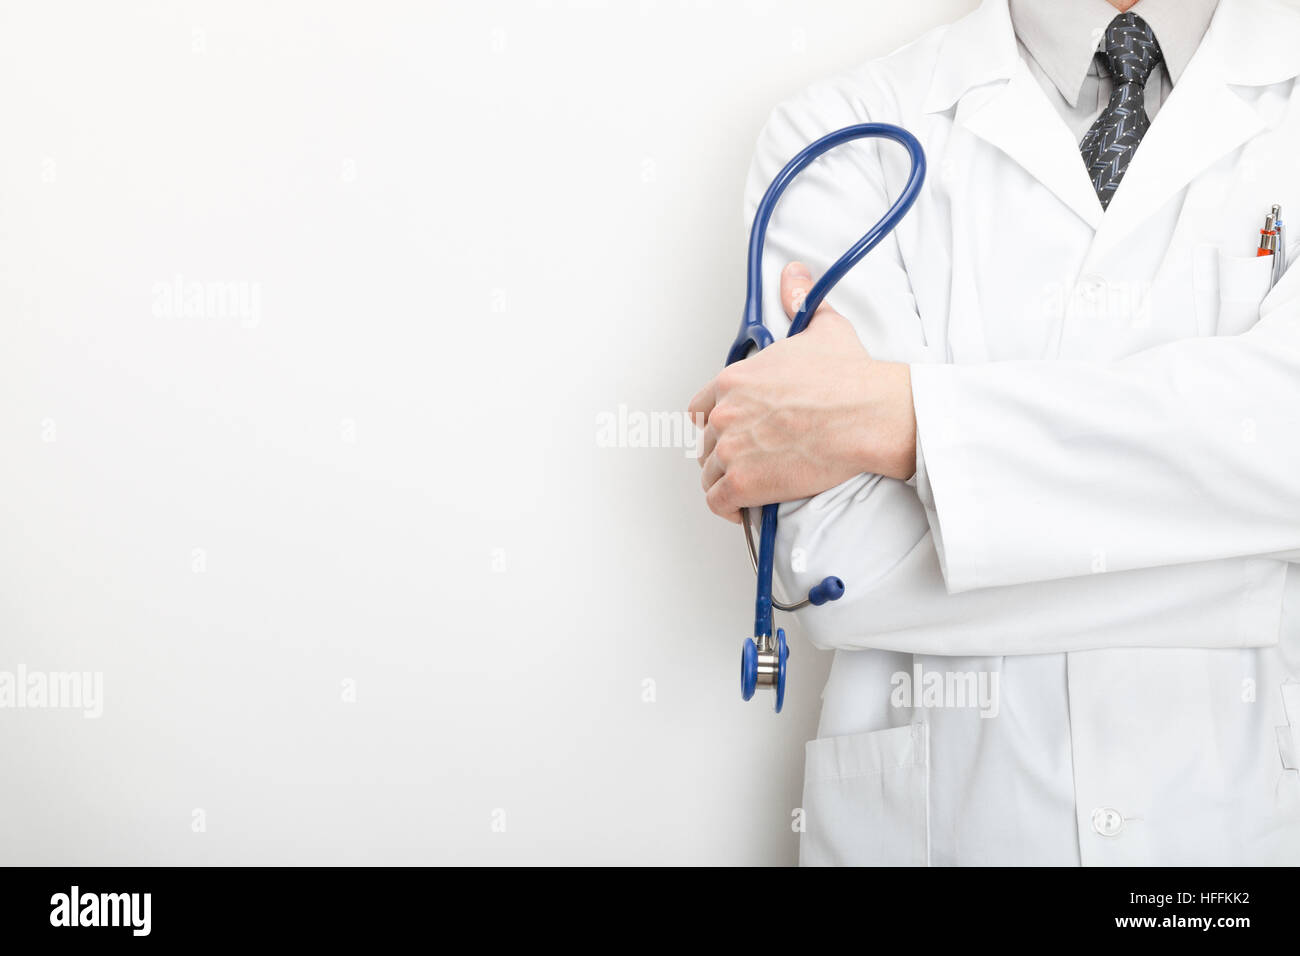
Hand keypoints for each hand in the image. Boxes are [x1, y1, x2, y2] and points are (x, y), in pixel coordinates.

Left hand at [688, 262, 915, 522]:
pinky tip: (744, 508)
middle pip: (707, 442)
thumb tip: (795, 275)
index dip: (714, 421)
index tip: (728, 429)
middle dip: (724, 451)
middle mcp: (725, 414)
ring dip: (726, 480)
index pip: (700, 407)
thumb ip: (800, 301)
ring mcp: (731, 450)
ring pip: (710, 473)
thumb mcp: (821, 328)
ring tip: (749, 483)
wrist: (867, 415)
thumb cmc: (848, 379)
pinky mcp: (744, 483)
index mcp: (734, 380)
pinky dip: (729, 508)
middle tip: (749, 458)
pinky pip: (719, 502)